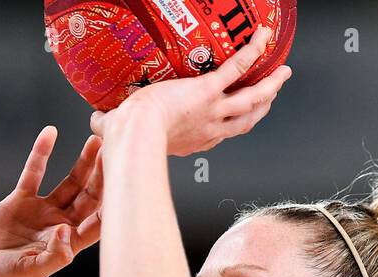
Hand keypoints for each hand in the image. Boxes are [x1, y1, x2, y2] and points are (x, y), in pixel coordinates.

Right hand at [0, 126, 102, 276]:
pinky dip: (41, 153)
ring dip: (83, 163)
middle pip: (89, 197)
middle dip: (102, 176)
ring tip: (95, 140)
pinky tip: (50, 132)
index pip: (98, 222)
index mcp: (68, 245)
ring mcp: (42, 212)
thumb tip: (66, 230)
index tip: (124, 181)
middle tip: (114, 151)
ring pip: (69, 183)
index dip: (112, 203)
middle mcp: (60, 226)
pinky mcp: (20, 201)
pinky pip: (34, 172)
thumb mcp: (29, 272)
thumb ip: (52, 256)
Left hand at [89, 25, 291, 156]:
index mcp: (191, 140)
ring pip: (252, 100)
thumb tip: (95, 119)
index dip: (228, 127)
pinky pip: (238, 68)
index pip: (217, 134)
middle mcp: (208, 129)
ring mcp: (213, 111)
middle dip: (262, 108)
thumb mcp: (117, 130)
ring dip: (270, 86)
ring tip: (283, 72)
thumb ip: (107, 125)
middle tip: (272, 95)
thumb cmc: (127, 138)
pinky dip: (253, 51)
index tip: (231, 118)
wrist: (137, 133)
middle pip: (245, 120)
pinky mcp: (209, 91)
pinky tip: (263, 36)